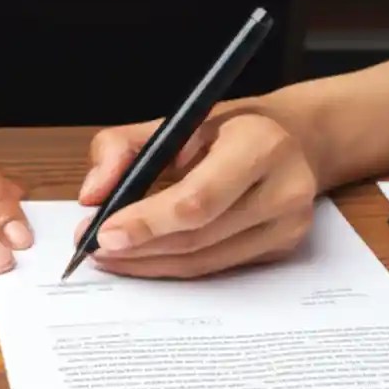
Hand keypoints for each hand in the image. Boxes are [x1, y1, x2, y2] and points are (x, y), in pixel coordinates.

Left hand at [76, 97, 317, 278]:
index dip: (148, 222)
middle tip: (96, 248)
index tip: (104, 233)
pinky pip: (218, 268)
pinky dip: (176, 267)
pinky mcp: (284, 249)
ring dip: (152, 264)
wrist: (296, 140)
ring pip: (206, 261)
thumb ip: (123, 147)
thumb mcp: (178, 119)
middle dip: (140, 247)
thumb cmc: (230, 130)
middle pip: (199, 237)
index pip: (197, 199)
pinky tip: (147, 258)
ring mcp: (289, 225)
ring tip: (113, 257)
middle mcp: (284, 187)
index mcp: (259, 144)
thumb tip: (92, 195)